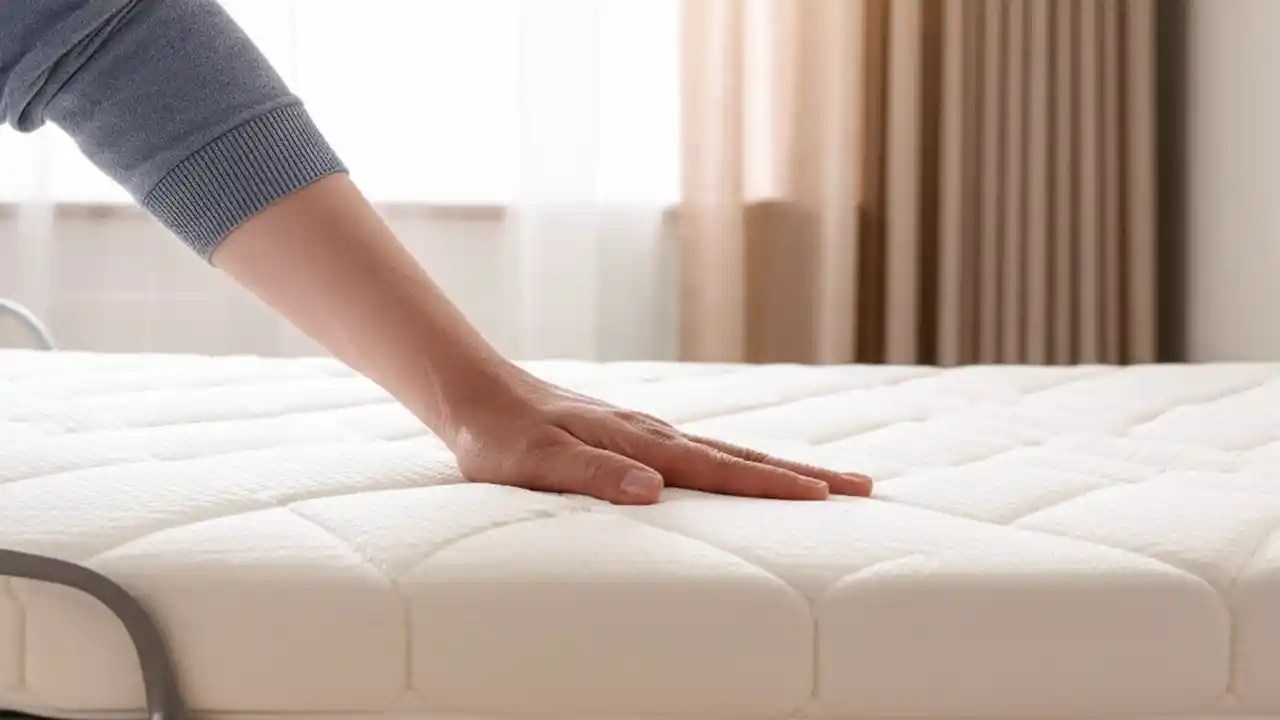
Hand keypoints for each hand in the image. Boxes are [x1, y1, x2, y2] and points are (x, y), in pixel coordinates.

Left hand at [443, 366, 873, 504]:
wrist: (480, 394)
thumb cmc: (503, 437)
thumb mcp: (536, 463)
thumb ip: (593, 475)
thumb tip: (655, 490)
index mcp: (639, 444)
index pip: (720, 470)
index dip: (773, 487)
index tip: (825, 495)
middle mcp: (654, 435)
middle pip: (742, 457)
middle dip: (802, 474)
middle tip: (861, 486)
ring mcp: (648, 434)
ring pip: (728, 453)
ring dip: (780, 468)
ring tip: (825, 482)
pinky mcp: (635, 438)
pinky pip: (704, 453)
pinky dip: (741, 464)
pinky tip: (748, 474)